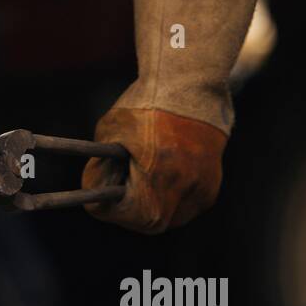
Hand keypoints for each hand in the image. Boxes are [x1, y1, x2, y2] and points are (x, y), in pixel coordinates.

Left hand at [82, 105, 224, 233]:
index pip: (126, 214)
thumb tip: (93, 191)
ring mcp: (202, 189)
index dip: (105, 207)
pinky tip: (157, 179)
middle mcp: (185, 188)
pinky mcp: (212, 185)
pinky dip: (168, 199)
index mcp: (159, 176)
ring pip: (169, 218)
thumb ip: (100, 167)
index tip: (95, 196)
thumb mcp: (111, 131)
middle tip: (113, 193)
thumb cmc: (147, 103)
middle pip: (149, 222)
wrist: (191, 83)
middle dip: (127, 211)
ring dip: (149, 208)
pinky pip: (185, 206)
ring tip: (134, 185)